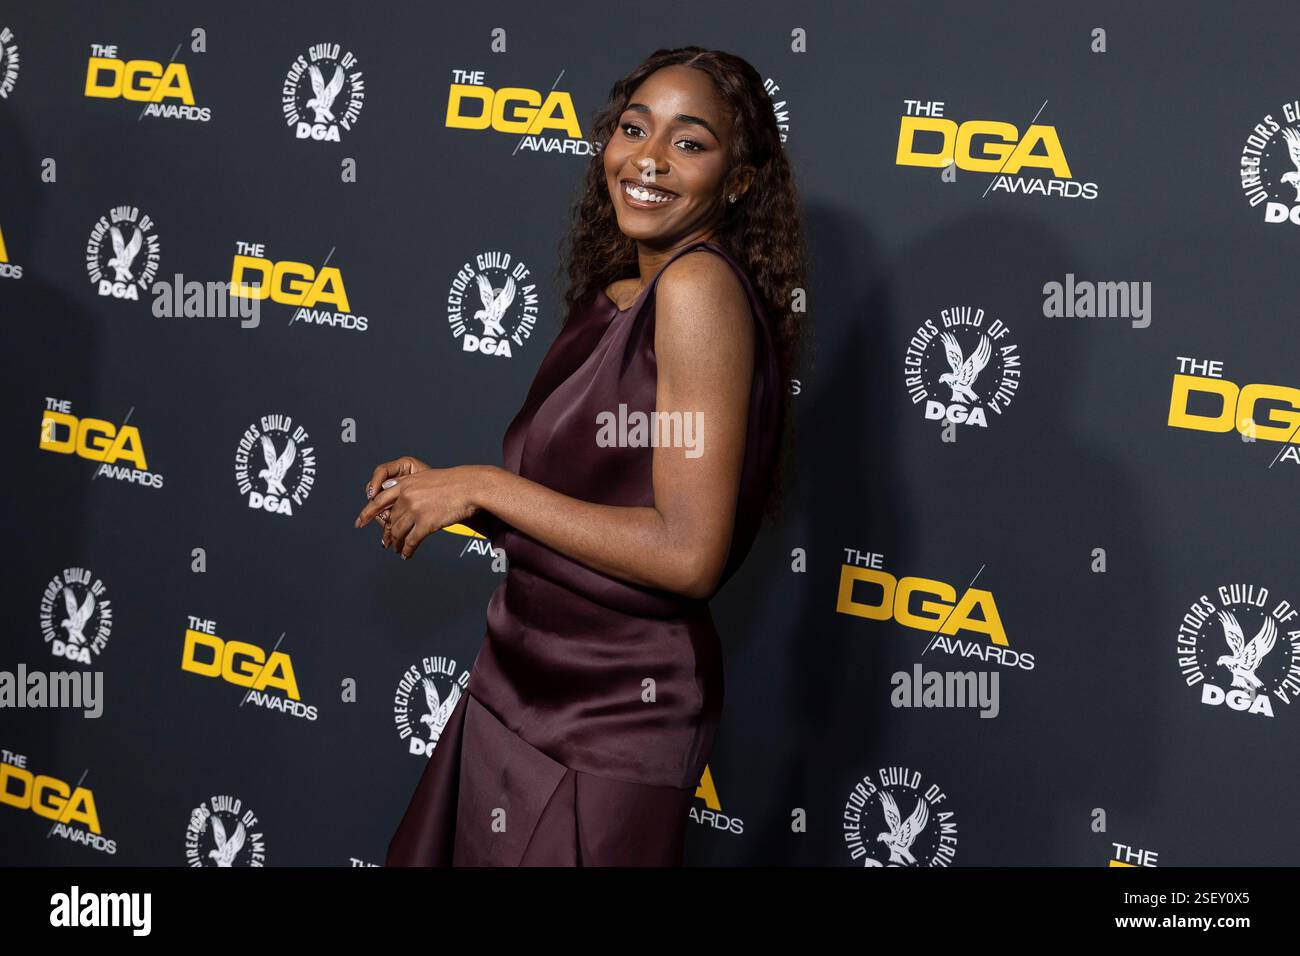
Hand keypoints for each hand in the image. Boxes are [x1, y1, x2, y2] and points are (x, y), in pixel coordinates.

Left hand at [355, 465, 490, 559]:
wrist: (470, 487)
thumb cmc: (454, 483)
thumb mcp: (427, 478)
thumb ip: (412, 487)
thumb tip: (399, 496)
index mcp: (406, 484)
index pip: (379, 500)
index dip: (367, 513)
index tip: (360, 522)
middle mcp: (407, 496)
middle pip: (391, 520)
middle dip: (388, 533)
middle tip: (385, 542)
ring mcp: (415, 510)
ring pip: (398, 532)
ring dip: (396, 543)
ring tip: (396, 550)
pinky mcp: (425, 523)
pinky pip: (411, 541)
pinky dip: (407, 550)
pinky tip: (406, 554)